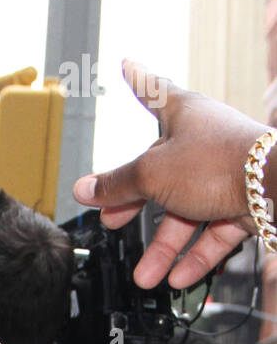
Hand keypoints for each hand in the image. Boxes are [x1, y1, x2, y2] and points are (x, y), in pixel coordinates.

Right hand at [73, 59, 263, 288]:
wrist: (274, 185)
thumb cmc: (220, 162)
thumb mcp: (152, 173)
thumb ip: (117, 184)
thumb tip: (85, 189)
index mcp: (184, 116)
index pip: (154, 91)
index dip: (138, 80)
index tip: (128, 66)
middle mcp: (204, 142)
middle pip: (160, 173)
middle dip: (135, 201)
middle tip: (112, 217)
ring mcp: (223, 174)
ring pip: (186, 214)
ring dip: (164, 248)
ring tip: (145, 274)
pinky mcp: (240, 204)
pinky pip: (212, 234)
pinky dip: (195, 255)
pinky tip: (178, 276)